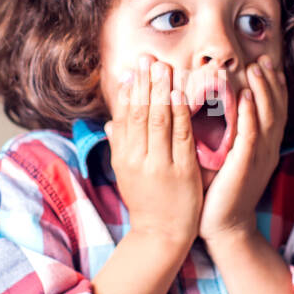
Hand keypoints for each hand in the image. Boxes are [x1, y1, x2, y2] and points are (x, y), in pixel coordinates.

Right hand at [105, 54, 201, 249]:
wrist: (161, 235)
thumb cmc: (146, 202)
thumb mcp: (126, 174)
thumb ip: (120, 145)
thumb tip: (112, 121)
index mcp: (123, 157)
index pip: (124, 116)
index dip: (129, 90)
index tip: (133, 68)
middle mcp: (138, 158)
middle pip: (140, 113)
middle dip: (145, 83)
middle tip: (149, 58)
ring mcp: (160, 164)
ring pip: (158, 120)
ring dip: (161, 90)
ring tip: (164, 67)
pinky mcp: (182, 170)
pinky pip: (180, 135)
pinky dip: (180, 113)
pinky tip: (180, 94)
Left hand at [199, 55, 287, 246]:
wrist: (223, 228)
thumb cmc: (218, 195)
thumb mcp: (225, 160)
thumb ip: (224, 136)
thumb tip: (210, 111)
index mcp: (263, 149)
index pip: (273, 111)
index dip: (273, 87)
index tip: (265, 64)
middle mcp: (266, 151)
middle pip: (275, 109)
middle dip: (270, 82)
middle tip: (263, 59)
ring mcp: (258, 159)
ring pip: (266, 117)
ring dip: (263, 91)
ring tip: (257, 68)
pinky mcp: (245, 167)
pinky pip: (251, 136)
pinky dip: (250, 115)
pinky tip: (247, 97)